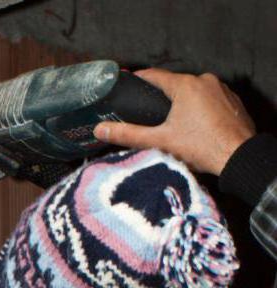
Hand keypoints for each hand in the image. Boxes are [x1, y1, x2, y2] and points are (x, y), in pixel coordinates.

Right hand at [94, 68, 255, 174]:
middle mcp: (205, 81)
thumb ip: (128, 134)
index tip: (127, 84)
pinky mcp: (232, 102)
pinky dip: (199, 110)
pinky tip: (194, 128)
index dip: (138, 80)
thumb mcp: (159, 141)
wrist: (240, 159)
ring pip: (193, 92)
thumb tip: (101, 130)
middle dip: (161, 98)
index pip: (154, 75)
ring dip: (181, 104)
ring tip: (171, 124)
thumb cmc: (201, 148)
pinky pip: (209, 100)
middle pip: (174, 85)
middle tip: (148, 114)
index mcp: (185, 85)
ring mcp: (222, 90)